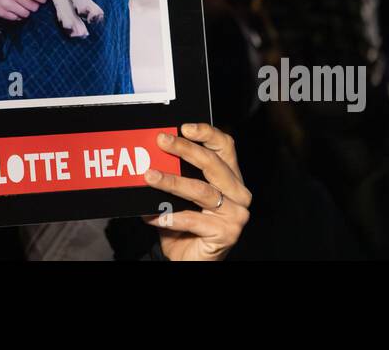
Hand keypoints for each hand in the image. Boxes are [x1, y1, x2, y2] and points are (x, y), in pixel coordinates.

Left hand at [143, 122, 251, 260]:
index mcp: (230, 177)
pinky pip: (193, 219)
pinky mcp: (227, 233)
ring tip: (149, 176)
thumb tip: (151, 153)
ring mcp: (236, 214)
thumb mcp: (180, 195)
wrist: (190, 260)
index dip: (206, 133)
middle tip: (161, 141)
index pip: (225, 146)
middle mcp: (239, 193)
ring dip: (171, 181)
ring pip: (200, 190)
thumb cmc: (186, 225)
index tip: (183, 127)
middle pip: (213, 163)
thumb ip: (175, 173)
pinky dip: (170, 217)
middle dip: (184, 149)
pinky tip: (153, 216)